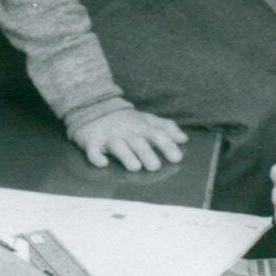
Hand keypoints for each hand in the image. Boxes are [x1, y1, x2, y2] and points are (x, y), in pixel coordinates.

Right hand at [69, 108, 186, 170]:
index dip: (167, 145)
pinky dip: (96, 156)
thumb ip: (167, 128)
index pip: (157, 134)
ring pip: (118, 146)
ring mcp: (109, 136)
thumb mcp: (148, 120)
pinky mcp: (92, 141)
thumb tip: (184, 139)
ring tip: (135, 167)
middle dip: (146, 153)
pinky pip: (92, 150)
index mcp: (142, 126)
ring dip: (126, 156)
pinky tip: (103, 163)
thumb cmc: (127, 121)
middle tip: (155, 167)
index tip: (177, 158)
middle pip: (138, 142)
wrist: (95, 109)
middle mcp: (127, 131)